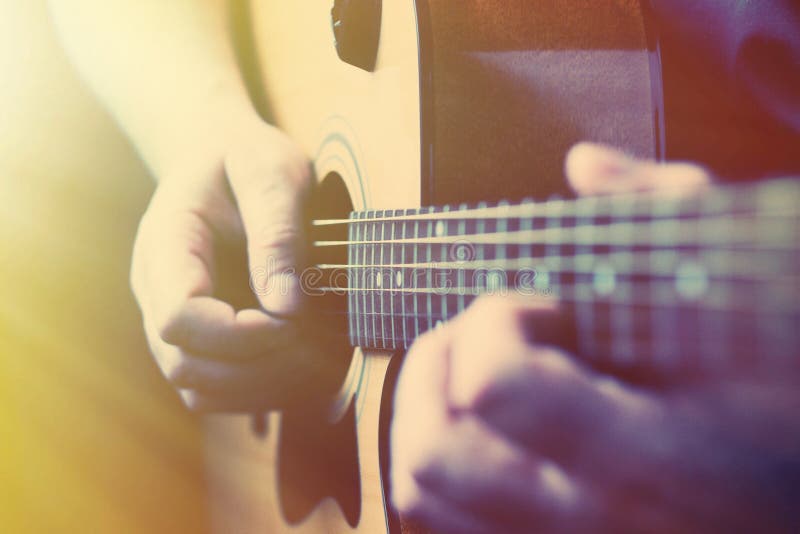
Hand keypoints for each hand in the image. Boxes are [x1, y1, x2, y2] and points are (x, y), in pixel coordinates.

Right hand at [130, 114, 328, 410]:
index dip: (239, 334)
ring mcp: (172, 320)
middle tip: (310, 338)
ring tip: (312, 352)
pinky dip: (262, 389)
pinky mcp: (198, 338)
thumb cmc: (247, 159)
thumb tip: (287, 306)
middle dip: (256, 365)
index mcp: (166, 245)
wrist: (221, 157)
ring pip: (199, 390)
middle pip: (185, 365)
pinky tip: (301, 362)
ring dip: (261, 385)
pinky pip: (218, 392)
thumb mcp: (271, 171)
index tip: (292, 317)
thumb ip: (277, 232)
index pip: (180, 318)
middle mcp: (157, 292)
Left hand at [390, 143, 799, 532]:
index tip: (543, 307)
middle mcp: (596, 522)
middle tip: (481, 336)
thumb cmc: (789, 385)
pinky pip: (441, 525)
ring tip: (473, 379)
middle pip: (433, 453)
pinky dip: (438, 469)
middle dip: (436, 369)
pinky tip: (483, 430)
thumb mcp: (757, 288)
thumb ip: (670, 212)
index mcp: (652, 455)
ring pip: (420, 495)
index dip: (498, 320)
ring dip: (423, 416)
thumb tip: (585, 164)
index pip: (496, 385)